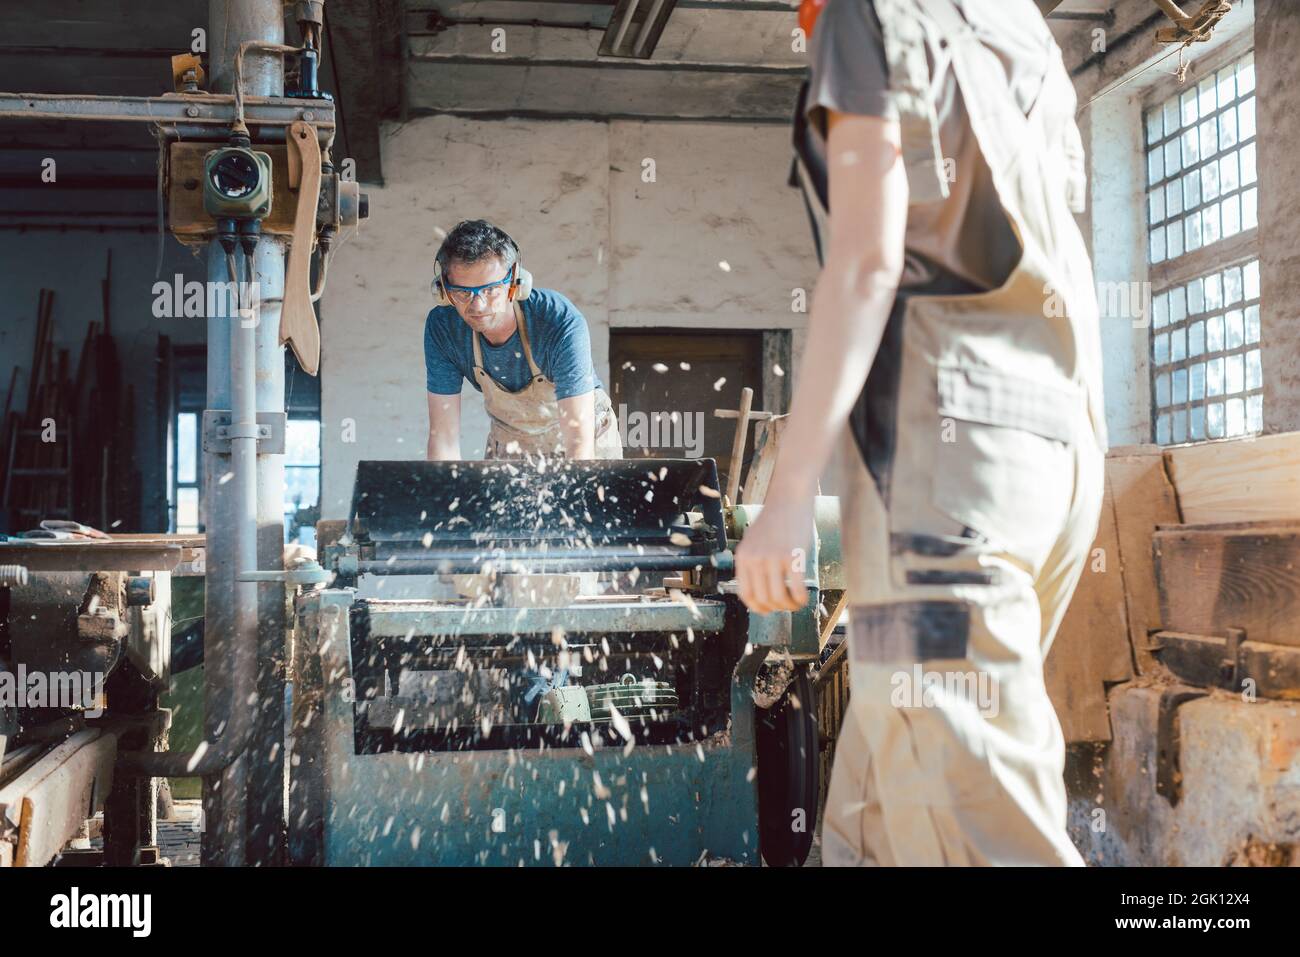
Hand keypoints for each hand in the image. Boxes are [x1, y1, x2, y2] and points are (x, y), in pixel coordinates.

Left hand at [735, 496, 813, 613]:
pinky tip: (804, 597)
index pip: (746, 594)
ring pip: (779, 599)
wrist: (789, 497)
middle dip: (777, 608)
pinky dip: (801, 600)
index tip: (768, 609)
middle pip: (764, 600)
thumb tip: (758, 589)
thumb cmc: (775, 519)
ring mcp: (773, 558)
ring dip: (789, 607)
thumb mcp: (753, 540)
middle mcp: (755, 559)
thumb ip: (752, 561)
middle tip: (787, 604)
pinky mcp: (793, 557)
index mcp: (743, 557)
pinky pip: (797, 590)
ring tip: (795, 602)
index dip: (758, 607)